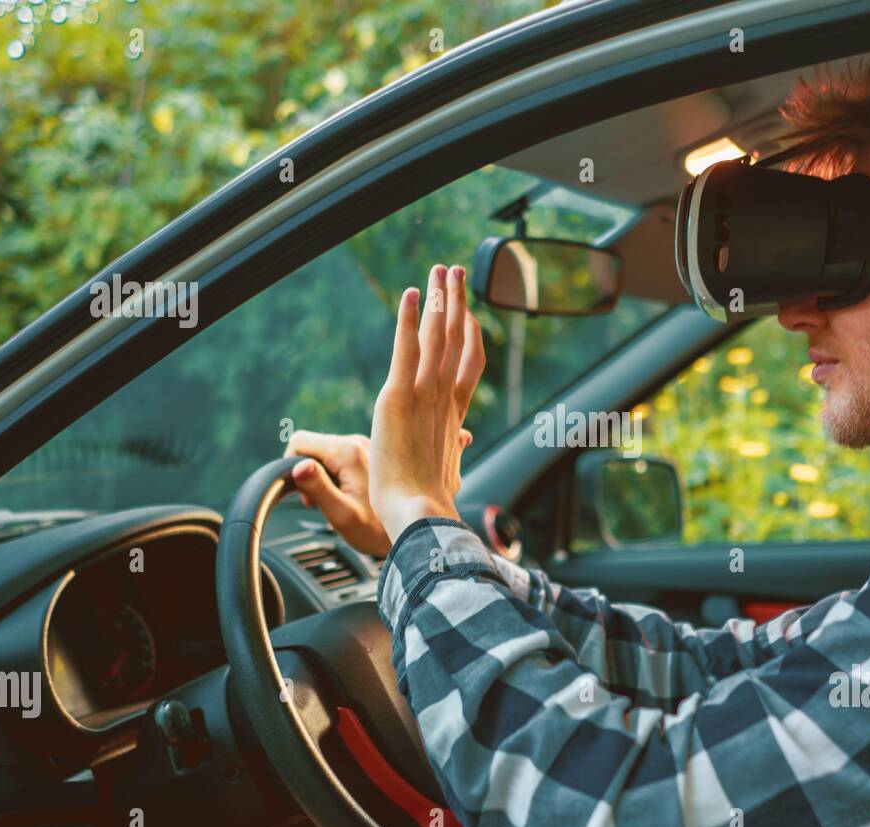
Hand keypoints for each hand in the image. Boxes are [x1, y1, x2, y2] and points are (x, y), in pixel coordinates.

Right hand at [284, 431, 391, 555]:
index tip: (304, 494)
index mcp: (348, 452)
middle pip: (312, 445)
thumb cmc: (377, 530)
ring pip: (324, 452)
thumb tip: (297, 467)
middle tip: (320, 502)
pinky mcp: (369, 454)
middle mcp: (358, 442)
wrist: (412, 531)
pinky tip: (348, 494)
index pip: (300, 441)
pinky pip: (339, 456)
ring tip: (338, 500)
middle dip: (307, 472)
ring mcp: (365, 446)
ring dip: (321, 475)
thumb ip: (319, 489)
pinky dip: (335, 474)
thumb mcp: (343, 515)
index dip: (292, 466)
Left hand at [369, 263, 484, 543]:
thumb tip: (464, 438)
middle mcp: (444, 398)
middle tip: (456, 271)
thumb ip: (454, 447)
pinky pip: (405, 350)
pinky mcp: (398, 397)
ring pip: (436, 336)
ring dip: (440, 299)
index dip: (471, 334)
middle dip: (457, 302)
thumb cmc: (428, 503)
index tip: (470, 312)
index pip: (469, 365)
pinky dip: (408, 319)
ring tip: (440, 269)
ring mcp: (424, 395)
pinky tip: (411, 293)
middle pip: (456, 339)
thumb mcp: (446, 469)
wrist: (419, 514)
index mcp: (454, 415)